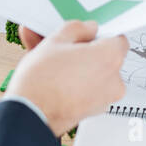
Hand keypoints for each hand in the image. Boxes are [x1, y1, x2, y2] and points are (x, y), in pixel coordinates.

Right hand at [5, 20, 128, 136]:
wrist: (28, 116)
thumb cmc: (41, 83)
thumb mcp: (55, 40)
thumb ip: (77, 29)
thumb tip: (86, 29)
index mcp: (110, 57)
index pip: (117, 38)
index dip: (99, 34)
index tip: (84, 34)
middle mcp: (113, 80)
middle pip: (103, 57)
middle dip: (82, 50)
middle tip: (60, 46)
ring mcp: (104, 99)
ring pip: (92, 75)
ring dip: (74, 66)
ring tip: (47, 60)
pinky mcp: (91, 112)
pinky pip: (86, 90)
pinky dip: (73, 82)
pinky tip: (51, 76)